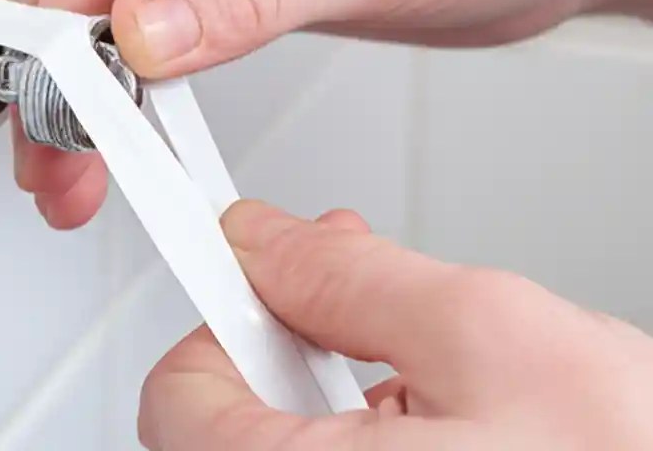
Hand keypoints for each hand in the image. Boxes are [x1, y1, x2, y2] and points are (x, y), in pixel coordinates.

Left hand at [137, 201, 652, 449]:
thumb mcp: (495, 339)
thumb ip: (352, 278)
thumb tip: (265, 242)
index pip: (178, 393)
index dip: (224, 313)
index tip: (254, 270)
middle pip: (230, 423)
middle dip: (293, 348)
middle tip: (362, 309)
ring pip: (290, 447)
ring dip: (342, 396)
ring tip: (435, 380)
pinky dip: (373, 443)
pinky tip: (446, 428)